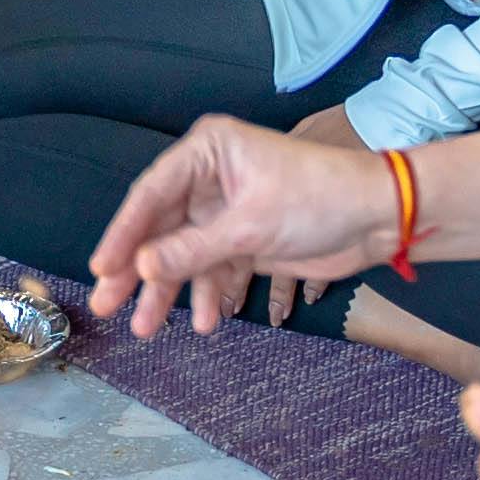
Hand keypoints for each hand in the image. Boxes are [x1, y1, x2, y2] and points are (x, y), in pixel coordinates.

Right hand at [88, 111, 400, 333]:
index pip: (151, 194)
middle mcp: (210, 176)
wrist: (377, 217)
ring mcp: (225, 209)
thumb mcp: (251, 226)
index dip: (124, 235)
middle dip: (137, 271)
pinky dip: (206, 295)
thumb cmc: (321, 198)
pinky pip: (211, 269)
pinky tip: (204, 321)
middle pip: (160, 228)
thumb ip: (193, 249)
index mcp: (209, 150)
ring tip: (145, 328)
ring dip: (168, 292)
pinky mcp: (243, 238)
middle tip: (107, 305)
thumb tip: (144, 268)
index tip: (102, 269)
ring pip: (182, 255)